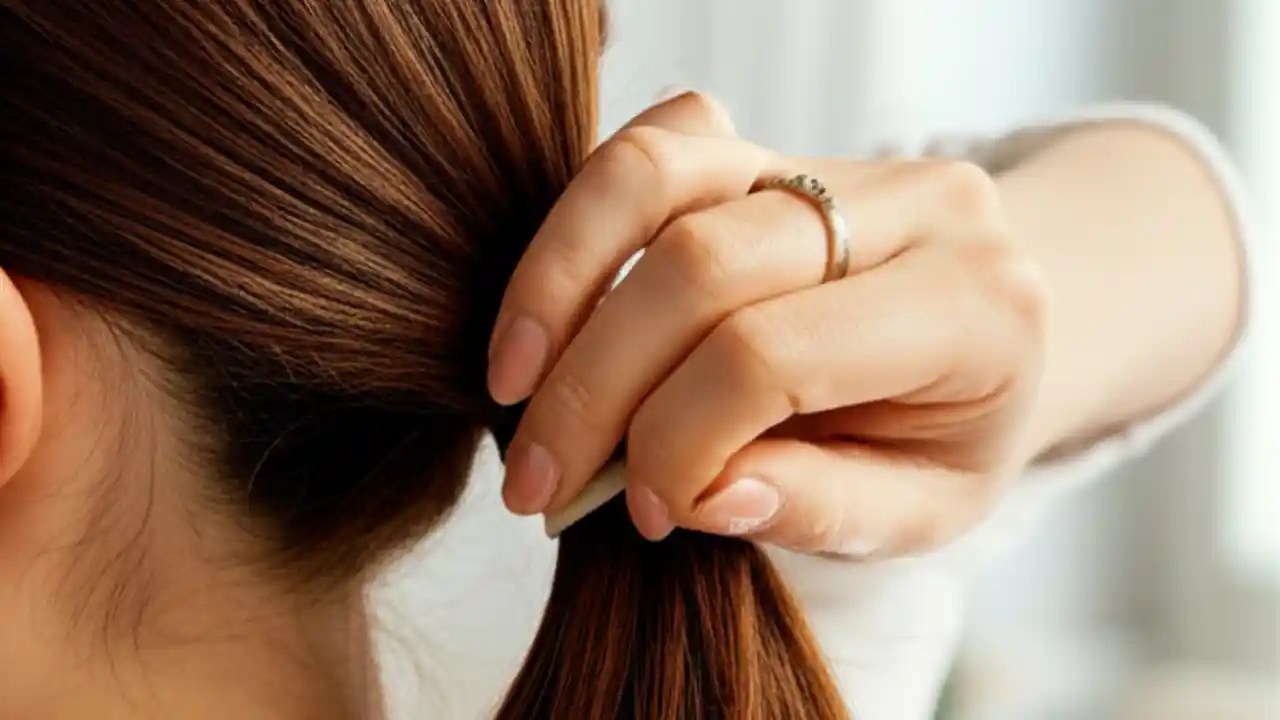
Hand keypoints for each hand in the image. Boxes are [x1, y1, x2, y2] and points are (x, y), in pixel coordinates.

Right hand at [487, 92, 1050, 556]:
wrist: (999, 332)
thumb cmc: (959, 429)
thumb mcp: (925, 508)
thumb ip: (821, 508)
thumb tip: (696, 496)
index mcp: (969, 304)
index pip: (775, 355)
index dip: (678, 440)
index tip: (645, 511)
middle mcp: (908, 207)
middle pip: (699, 265)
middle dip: (594, 384)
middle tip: (537, 480)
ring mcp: (832, 160)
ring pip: (657, 175)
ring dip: (558, 286)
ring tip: (511, 384)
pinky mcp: (770, 146)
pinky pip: (656, 147)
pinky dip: (581, 225)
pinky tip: (551, 312)